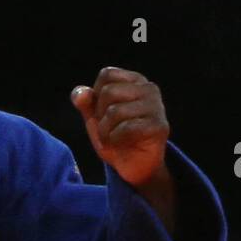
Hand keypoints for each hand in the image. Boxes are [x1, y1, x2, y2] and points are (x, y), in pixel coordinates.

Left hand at [70, 67, 169, 185]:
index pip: (107, 74)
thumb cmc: (115, 137)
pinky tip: (122, 144)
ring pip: (115, 111)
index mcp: (135, 81)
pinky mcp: (159, 126)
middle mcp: (149, 88)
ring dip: (105, 131)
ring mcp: (157, 106)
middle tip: (109, 129)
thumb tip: (80, 93)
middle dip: (100, 116)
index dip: (96, 96)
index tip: (103, 112)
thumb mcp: (95, 118)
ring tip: (114, 139)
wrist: (133, 165)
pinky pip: (126, 128)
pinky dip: (115, 140)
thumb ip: (86, 103)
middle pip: (108, 92)